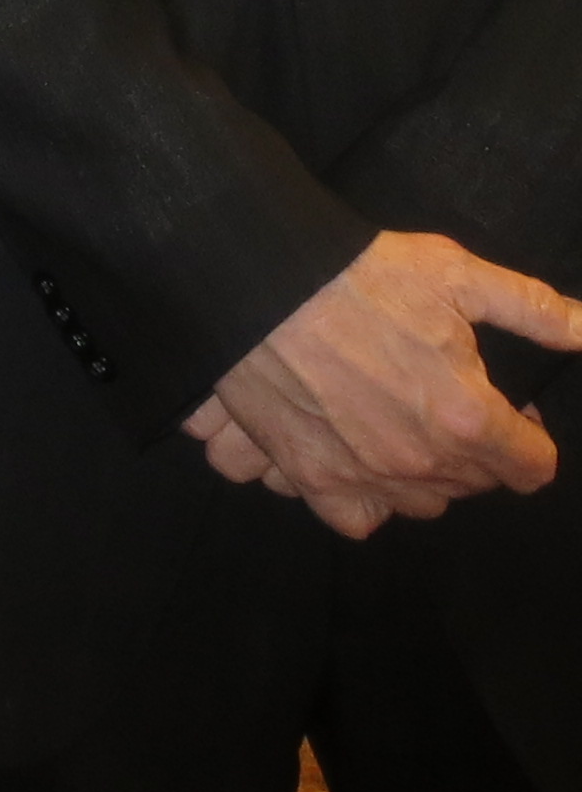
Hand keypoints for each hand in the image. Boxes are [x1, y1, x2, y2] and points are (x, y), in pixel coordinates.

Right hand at [184, 230, 581, 537]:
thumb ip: (530, 308)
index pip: (534, 466)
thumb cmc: (356, 273)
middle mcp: (424, 463)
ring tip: (400, 424)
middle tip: (444, 400)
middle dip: (474, 449)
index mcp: (468, 419)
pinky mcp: (313, 477)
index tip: (508, 407)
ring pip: (423, 504)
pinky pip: (358, 519)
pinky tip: (358, 459)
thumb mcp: (451, 272)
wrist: (257, 279)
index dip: (528, 434)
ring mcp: (366, 476)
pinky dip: (364, 499)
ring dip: (424, 473)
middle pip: (476, 485)